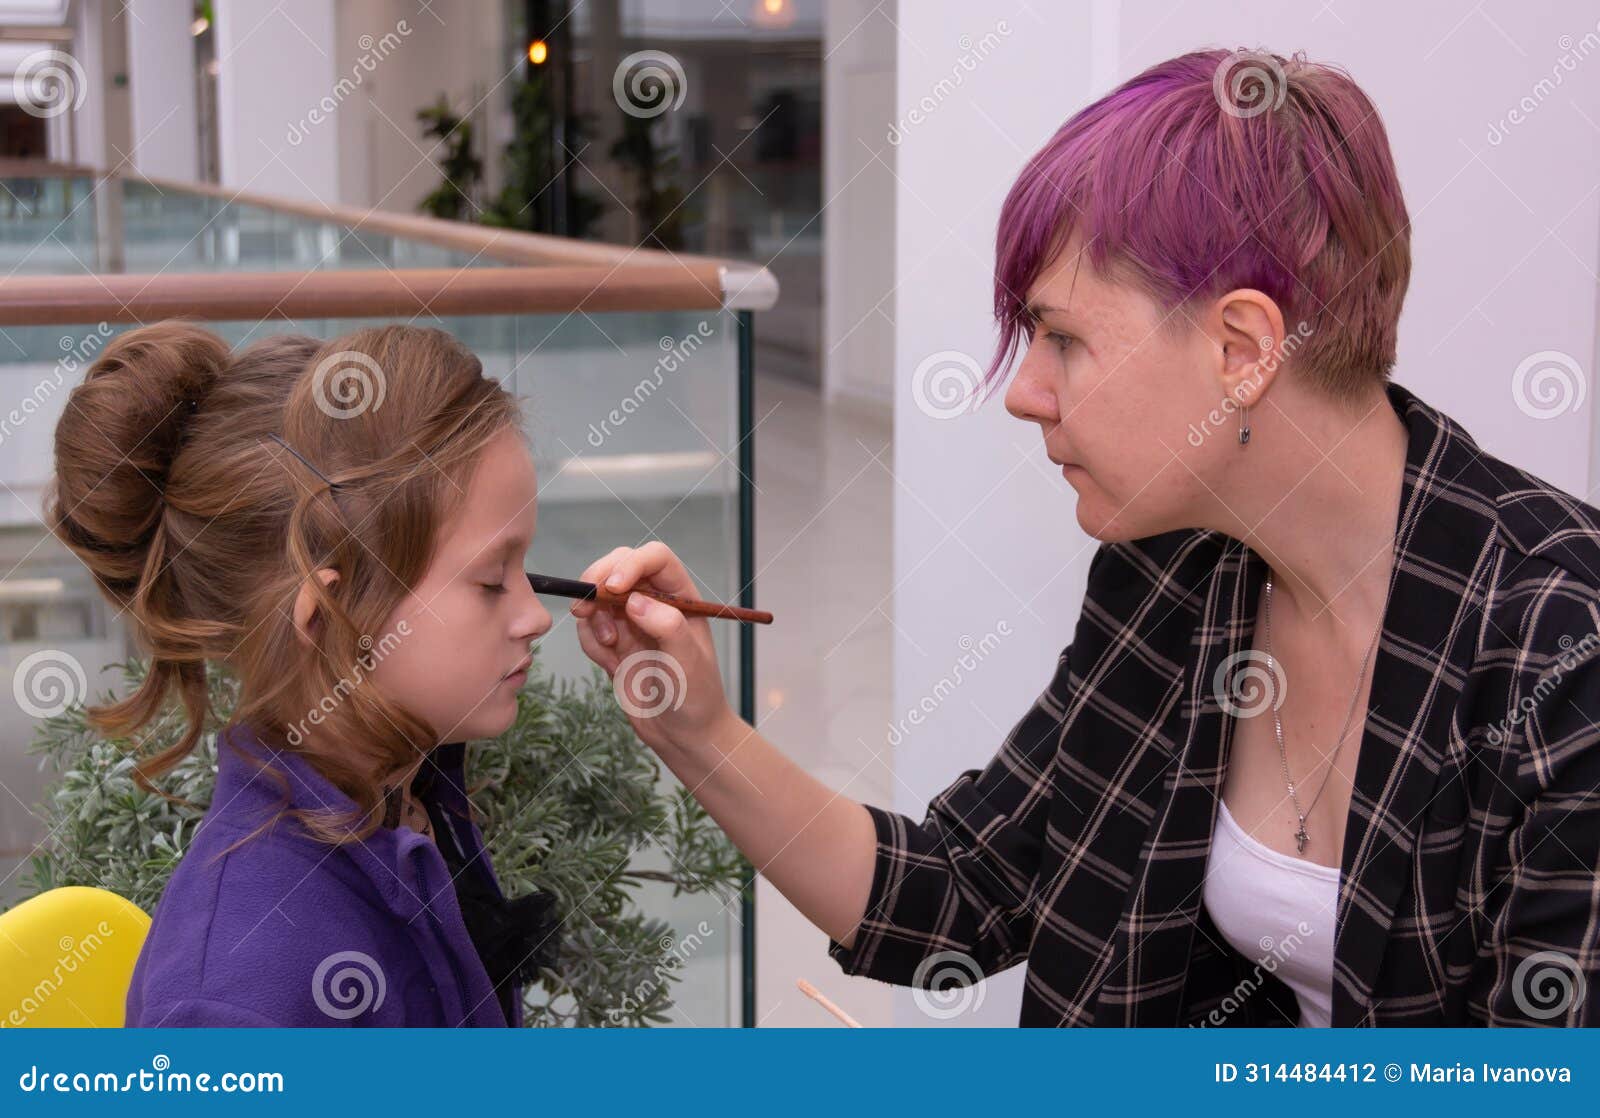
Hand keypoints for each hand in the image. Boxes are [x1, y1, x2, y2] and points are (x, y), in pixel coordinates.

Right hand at [570, 542, 735, 754]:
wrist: (683, 734)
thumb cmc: (696, 697)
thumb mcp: (688, 663)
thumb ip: (667, 627)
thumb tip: (635, 599)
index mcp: (682, 597)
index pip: (655, 559)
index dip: (631, 564)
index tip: (613, 588)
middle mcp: (656, 602)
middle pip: (619, 566)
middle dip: (597, 582)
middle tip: (584, 608)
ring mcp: (632, 621)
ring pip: (597, 597)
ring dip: (592, 618)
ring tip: (610, 649)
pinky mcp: (614, 642)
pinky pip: (589, 628)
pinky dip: (590, 643)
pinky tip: (610, 666)